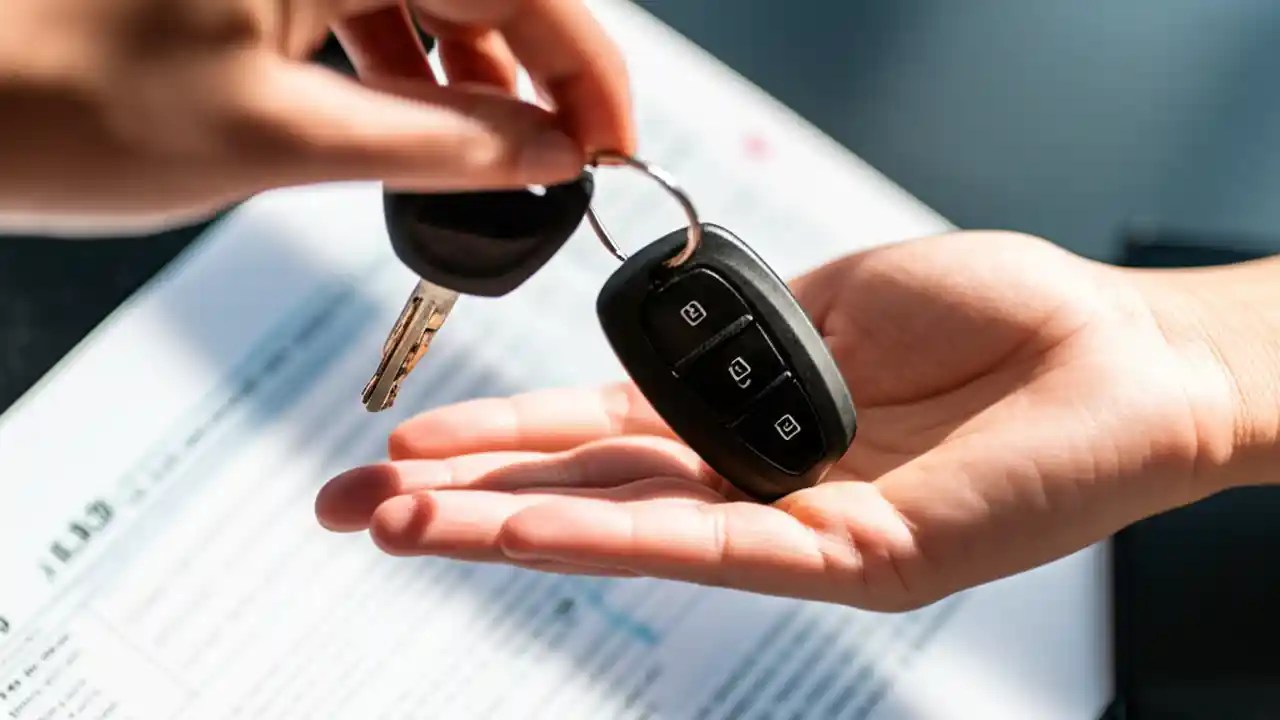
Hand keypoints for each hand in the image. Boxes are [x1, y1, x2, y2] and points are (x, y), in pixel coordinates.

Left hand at [0, 0, 629, 233]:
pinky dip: (407, 64)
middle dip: (539, 71)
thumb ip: (441, 146)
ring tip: (500, 154)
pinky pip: (368, 2)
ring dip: (476, 73)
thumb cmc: (56, 103)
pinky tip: (418, 120)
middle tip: (567, 159)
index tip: (614, 143)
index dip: (588, 65)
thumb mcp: (282, 141)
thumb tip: (550, 155)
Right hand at [315, 231, 1259, 610]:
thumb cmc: (998, 317)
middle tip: (346, 509)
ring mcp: (799, 530)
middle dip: (463, 503)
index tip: (411, 443)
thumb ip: (747, 330)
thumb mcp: (840, 299)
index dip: (504, 441)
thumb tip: (667, 325)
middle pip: (589, 495)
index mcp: (750, 418)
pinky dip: (608, 537)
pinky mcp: (856, 560)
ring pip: (629, 531)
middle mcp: (759, 484)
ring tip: (395, 528)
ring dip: (506, 529)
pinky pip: (714, 543)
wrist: (1123, 352)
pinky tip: (520, 534)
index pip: (599, 435)